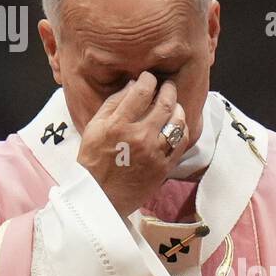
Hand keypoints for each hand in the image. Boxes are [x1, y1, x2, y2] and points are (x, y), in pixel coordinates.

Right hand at [77, 71, 190, 216]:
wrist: (100, 196)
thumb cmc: (93, 160)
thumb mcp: (94, 128)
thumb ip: (113, 104)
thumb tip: (132, 85)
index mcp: (118, 125)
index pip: (141, 92)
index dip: (148, 80)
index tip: (148, 78)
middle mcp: (139, 136)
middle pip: (165, 103)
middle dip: (169, 89)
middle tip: (167, 86)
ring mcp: (154, 153)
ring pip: (177, 121)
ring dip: (178, 108)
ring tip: (174, 104)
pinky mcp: (164, 167)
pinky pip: (181, 143)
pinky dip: (182, 129)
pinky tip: (176, 125)